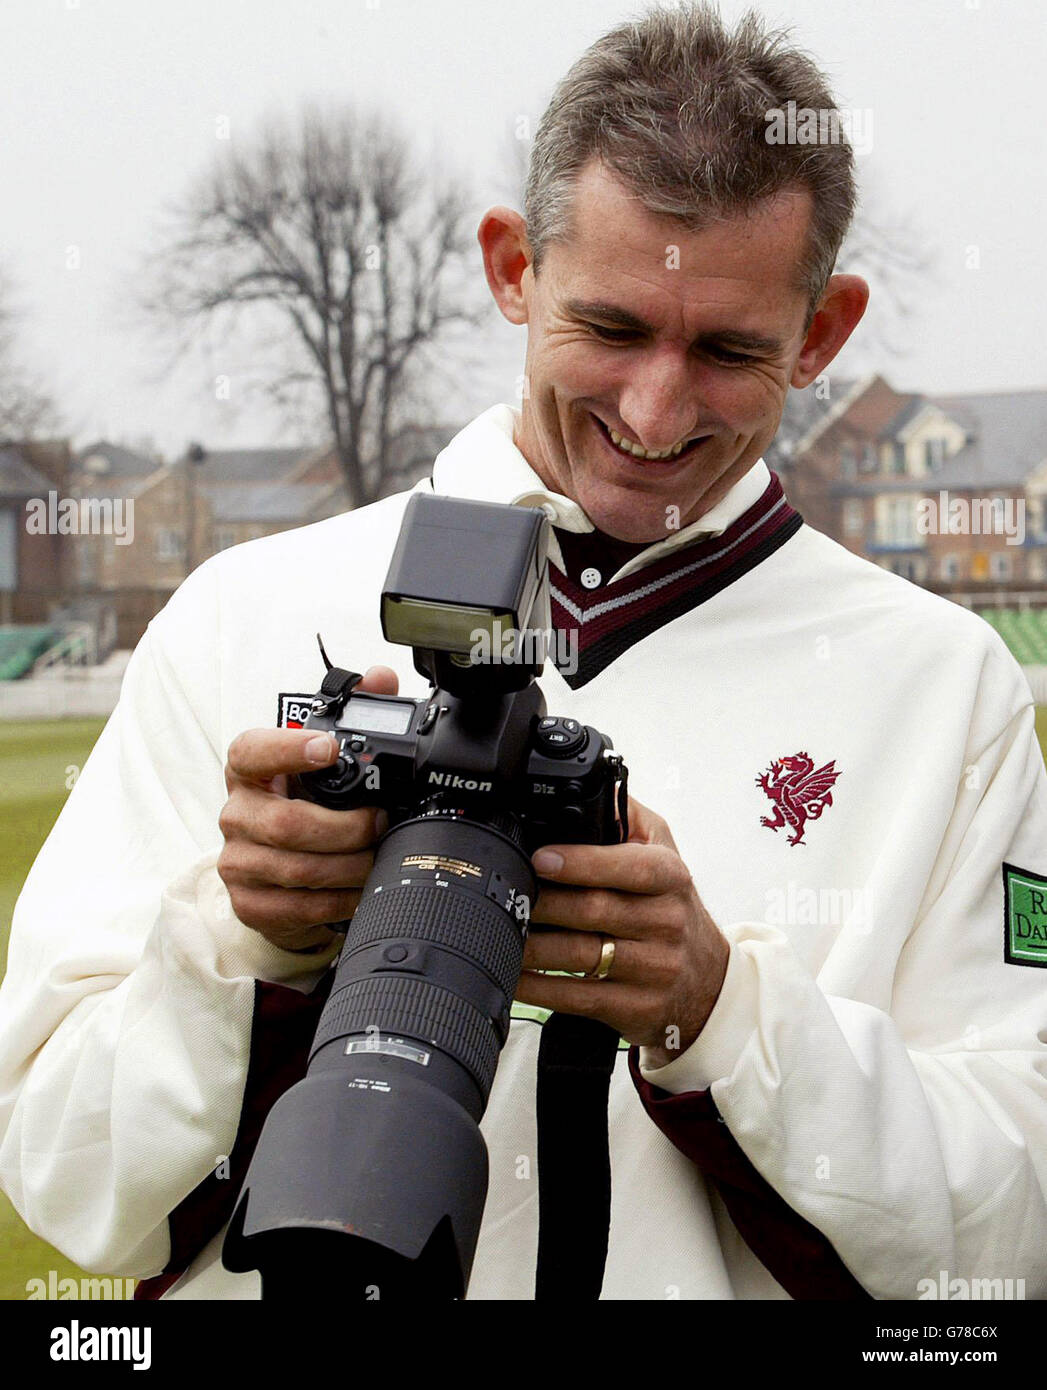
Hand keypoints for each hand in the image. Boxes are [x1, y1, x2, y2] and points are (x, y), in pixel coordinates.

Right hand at [216, 666, 398, 951]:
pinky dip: (339, 899)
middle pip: (286, 823)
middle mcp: (236, 814)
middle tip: (379, 823)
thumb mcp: (322, 764)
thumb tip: (381, 678)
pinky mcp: (249, 903)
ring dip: (349, 865)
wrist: (277, 875)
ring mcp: (237, 861)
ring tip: (376, 857)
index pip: (252, 752)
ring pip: (298, 868)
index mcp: (249, 770)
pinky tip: (358, 888)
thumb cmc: (302, 806)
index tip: (329, 748)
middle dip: (345, 828)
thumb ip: (352, 714)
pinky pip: (299, 906)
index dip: (288, 749)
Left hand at [516, 796, 728, 1064]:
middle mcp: (666, 923)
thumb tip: (594, 783)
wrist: (707, 982)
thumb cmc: (672, 908)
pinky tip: (514, 974)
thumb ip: (628, 817)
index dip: (582, 862)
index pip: (629, 867)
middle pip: (594, 911)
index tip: (540, 857)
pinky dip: (539, 987)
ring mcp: (653, 969)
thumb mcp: (664, 854)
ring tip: (499, 930)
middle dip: (543, 903)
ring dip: (532, 946)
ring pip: (580, 956)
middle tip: (505, 893)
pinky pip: (577, 997)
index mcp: (670, 877)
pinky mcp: (635, 1008)